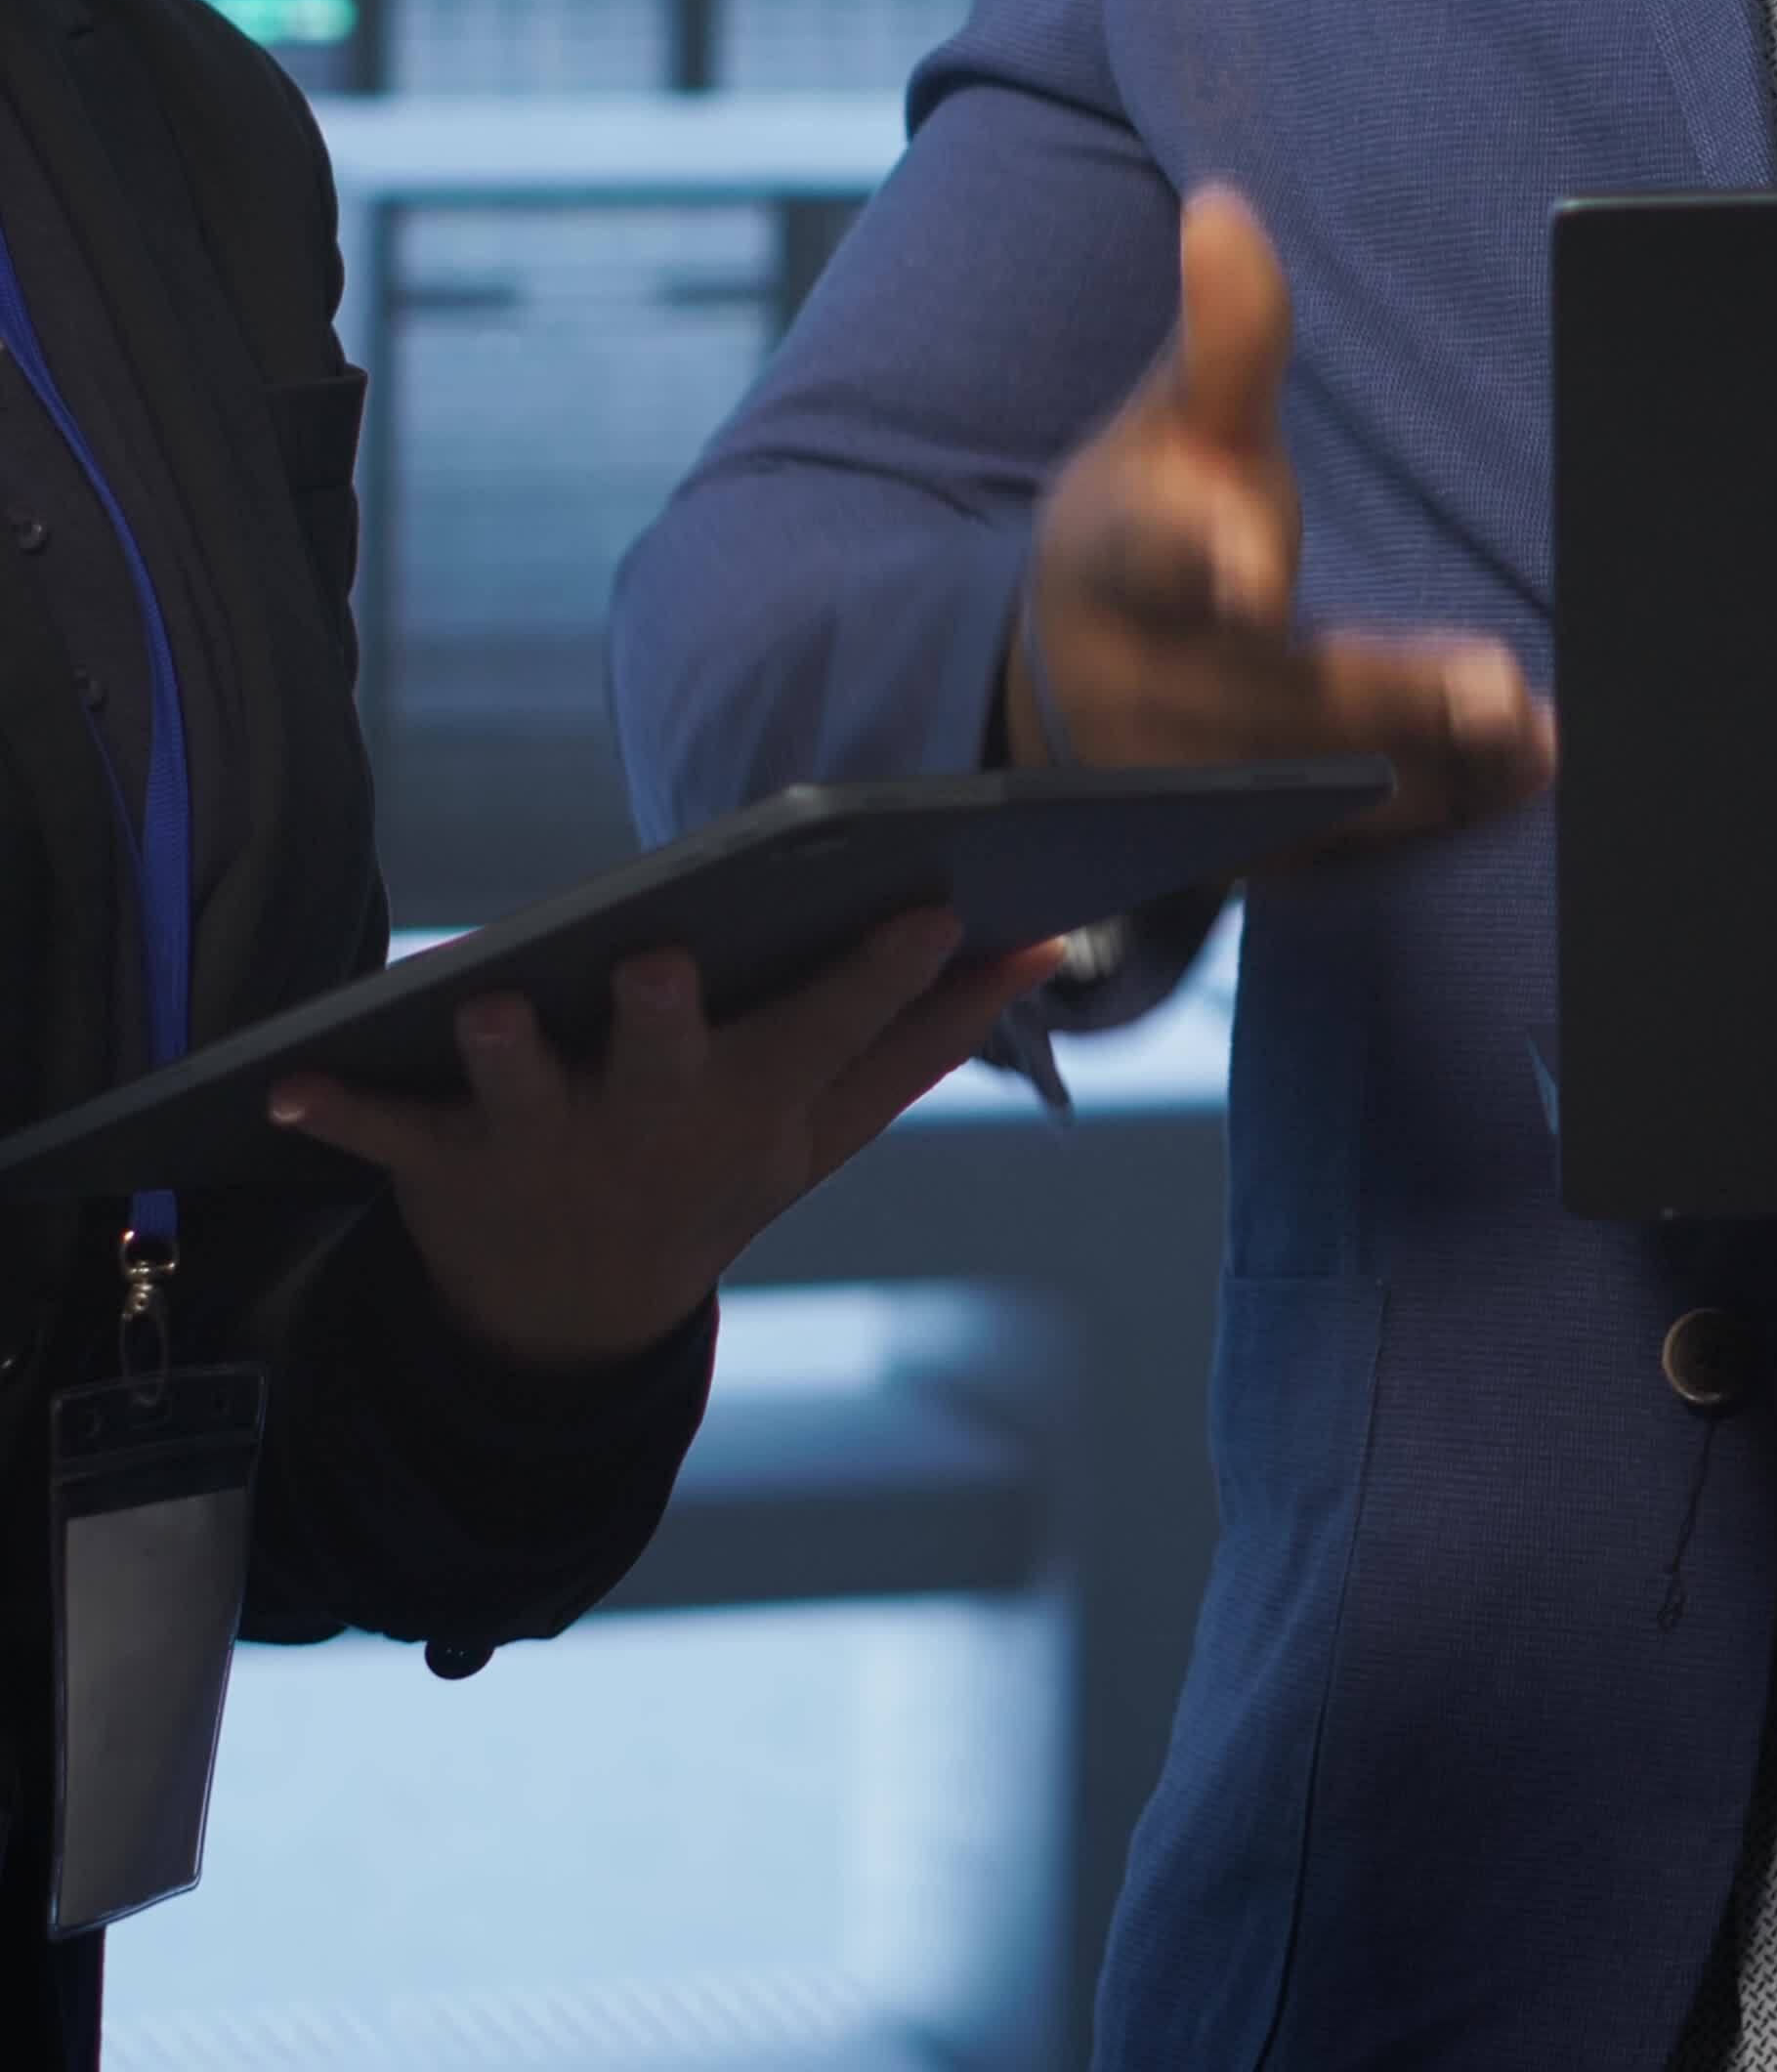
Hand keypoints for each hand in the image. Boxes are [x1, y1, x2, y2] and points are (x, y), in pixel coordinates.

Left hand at [266, 913, 1064, 1370]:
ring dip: (503, 1052)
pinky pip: (379, 1134)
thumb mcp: (824, 1127)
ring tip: (490, 1009)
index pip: (832, 1025)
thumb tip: (1044, 940)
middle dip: (665, 1019)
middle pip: (666, 1056)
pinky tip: (281, 1094)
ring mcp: (547, 1144)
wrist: (566, 1327)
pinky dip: (333, 1114)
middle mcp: (655, 1121)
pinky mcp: (443, 1163)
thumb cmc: (713, 1178)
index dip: (882, 968)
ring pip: (520, 1084)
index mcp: (754, 1103)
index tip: (926, 900)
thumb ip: (926, 1034)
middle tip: (664, 968)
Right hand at [1007, 185, 1554, 854]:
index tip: (1253, 572)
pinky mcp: (1246, 854)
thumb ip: (1220, 341)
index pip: (1148, 556)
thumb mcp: (1166, 430)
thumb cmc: (1141, 532)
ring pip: (1315, 790)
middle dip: (1382, 697)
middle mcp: (1137, 691)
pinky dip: (1438, 819)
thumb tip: (1226, 208)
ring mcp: (1188, 792)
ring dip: (1432, 767)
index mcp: (1111, 563)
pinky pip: (1346, 851)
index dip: (1200, 558)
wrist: (1069, 686)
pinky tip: (1520, 777)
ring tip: (1533, 733)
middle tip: (1496, 686)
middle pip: (1262, 699)